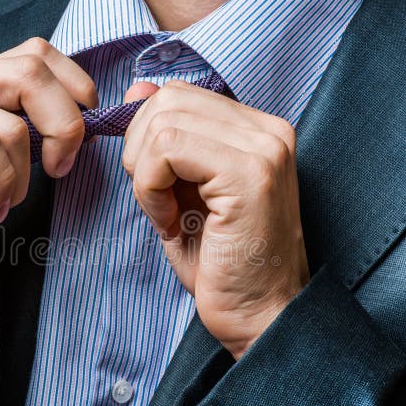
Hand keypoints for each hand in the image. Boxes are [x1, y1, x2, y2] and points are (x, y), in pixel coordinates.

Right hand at [0, 38, 97, 278]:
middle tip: (58, 171)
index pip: (38, 59)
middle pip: (36, 65)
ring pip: (12, 107)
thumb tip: (51, 163)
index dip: (74, 95)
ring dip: (24, 169)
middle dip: (67, 124)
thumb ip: (0, 161)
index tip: (70, 152)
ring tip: (0, 207)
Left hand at [123, 80, 309, 359]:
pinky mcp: (250, 174)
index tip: (154, 185)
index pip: (179, 94)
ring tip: (167, 214)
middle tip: (155, 199)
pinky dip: (151, 187)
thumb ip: (163, 140)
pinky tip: (171, 222)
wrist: (261, 317)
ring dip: (145, 173)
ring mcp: (264, 149)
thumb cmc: (222, 266)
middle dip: (139, 150)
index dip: (147, 136)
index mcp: (257, 131)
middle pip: (168, 99)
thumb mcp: (182, 192)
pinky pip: (168, 150)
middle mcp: (268, 130)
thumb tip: (136, 88)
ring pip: (164, 121)